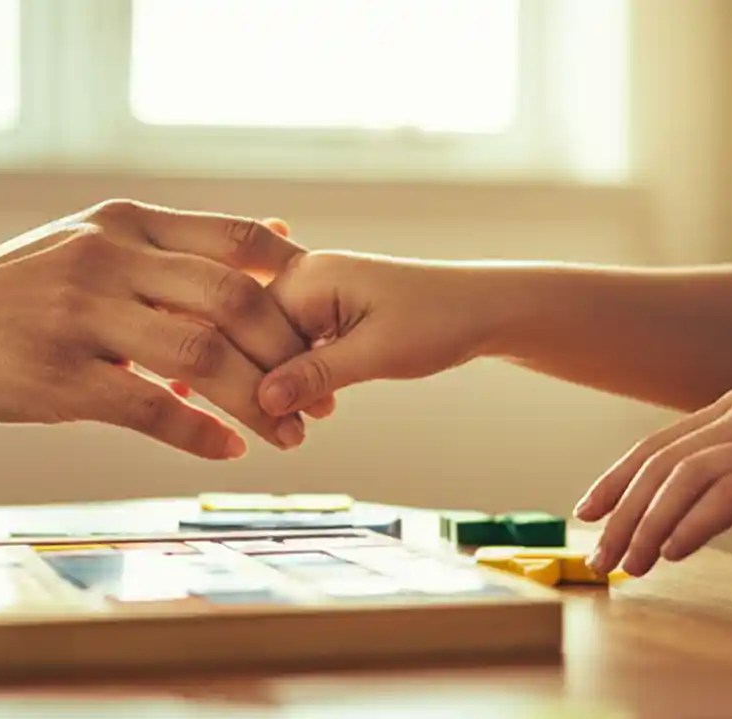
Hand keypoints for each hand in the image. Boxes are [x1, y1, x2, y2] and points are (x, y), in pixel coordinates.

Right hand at [0, 199, 314, 458]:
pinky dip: (199, 434)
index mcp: (125, 224)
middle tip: (321, 398)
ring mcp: (82, 317)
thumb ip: (180, 242)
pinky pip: (150, 409)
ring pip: (200, 358)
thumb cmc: (19, 292)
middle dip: (290, 354)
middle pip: (233, 300)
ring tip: (289, 436)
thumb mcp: (94, 242)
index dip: (297, 284)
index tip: (326, 326)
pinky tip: (227, 450)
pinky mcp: (58, 378)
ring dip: (258, 403)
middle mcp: (108, 259)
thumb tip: (277, 230)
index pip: (238, 241)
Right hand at [256, 251, 501, 416]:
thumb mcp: (376, 354)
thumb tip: (264, 399)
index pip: (247, 329)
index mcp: (308, 276)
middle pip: (255, 337)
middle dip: (267, 384)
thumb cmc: (441, 319)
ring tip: (311, 417)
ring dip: (286, 383)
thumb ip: (314, 375)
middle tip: (292, 430)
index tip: (272, 422)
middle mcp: (304, 276)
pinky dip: (302, 373)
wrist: (485, 308)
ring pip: (272, 344)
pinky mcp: (326, 307)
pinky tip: (318, 400)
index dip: (255, 379)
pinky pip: (295, 342)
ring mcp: (314, 290)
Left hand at [577, 388, 731, 576]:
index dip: (614, 480)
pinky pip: (731, 496)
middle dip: (623, 513)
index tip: (586, 514)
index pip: (654, 445)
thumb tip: (644, 513)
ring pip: (688, 477)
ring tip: (633, 564)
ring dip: (651, 525)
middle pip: (663, 463)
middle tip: (600, 556)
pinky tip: (674, 552)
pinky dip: (694, 525)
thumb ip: (713, 475)